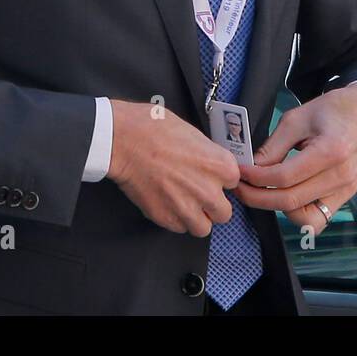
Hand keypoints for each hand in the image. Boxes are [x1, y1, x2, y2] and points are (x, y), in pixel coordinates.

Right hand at [107, 99, 240, 237]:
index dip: (220, 180)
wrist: (122, 140)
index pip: (234, 182)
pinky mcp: (166, 217)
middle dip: (212, 205)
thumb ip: (207, 153)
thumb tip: (208, 162)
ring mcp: (187, 207)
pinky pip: (179, 228)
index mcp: (220, 165)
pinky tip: (166, 203)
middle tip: (197, 194)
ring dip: (195, 218)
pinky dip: (174, 219)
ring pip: (203, 227)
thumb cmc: (152, 128)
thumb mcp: (191, 132)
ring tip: (183, 204)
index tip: (211, 178)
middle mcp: (208, 190)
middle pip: (223, 212)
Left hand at [233, 84, 356, 232]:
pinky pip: (317, 219)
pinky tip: (283, 196)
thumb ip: (274, 146)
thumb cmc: (334, 110)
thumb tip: (251, 167)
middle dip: (257, 197)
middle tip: (239, 187)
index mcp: (331, 150)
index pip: (285, 176)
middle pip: (291, 201)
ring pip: (303, 217)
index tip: (239, 171)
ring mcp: (346, 190)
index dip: (256, 177)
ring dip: (275, 208)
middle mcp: (341, 176)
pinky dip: (296, 214)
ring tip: (260, 191)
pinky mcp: (345, 198)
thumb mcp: (298, 118)